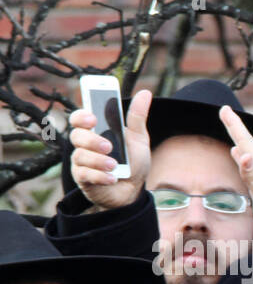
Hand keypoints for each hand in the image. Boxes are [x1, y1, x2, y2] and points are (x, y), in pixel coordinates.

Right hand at [67, 89, 152, 209]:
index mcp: (95, 131)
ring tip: (115, 165)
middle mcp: (84, 145)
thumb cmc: (132, 162)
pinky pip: (85, 175)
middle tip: (109, 146)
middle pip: (77, 136)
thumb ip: (137, 117)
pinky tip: (112, 178)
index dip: (82, 116)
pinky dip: (100, 176)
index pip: (79, 118)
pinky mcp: (83, 179)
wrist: (133, 190)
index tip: (92, 118)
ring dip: (98, 161)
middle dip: (92, 140)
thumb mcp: (138, 139)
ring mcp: (82, 162)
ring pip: (81, 156)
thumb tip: (145, 93)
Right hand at [218, 105, 252, 270]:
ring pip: (249, 151)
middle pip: (248, 142)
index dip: (234, 125)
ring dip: (239, 138)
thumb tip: (242, 153)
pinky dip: (243, 154)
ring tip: (232, 128)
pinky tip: (240, 155)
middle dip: (235, 126)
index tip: (224, 109)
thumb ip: (252, 176)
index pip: (245, 142)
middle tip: (225, 111)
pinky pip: (251, 163)